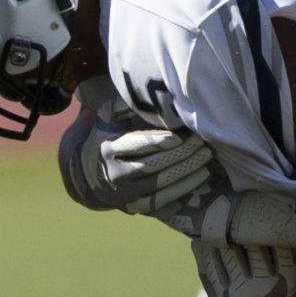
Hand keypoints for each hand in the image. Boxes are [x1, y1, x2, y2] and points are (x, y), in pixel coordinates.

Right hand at [60, 108, 220, 216]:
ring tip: (206, 158)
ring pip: (161, 185)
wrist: (89, 176)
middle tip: (201, 144)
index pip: (136, 145)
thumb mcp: (108, 119)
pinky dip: (184, 190)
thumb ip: (123, 104)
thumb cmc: (108, 139)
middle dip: (181, 155)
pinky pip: (164, 202)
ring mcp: (125, 194)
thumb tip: (140, 88)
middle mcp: (115, 174)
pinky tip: (200, 178)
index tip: (180, 136)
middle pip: (152, 165)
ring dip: (188, 172)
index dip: (159, 141)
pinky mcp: (136, 208)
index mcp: (109, 149)